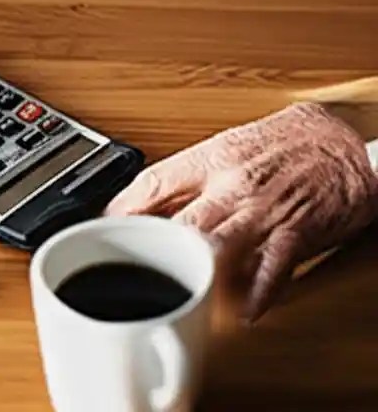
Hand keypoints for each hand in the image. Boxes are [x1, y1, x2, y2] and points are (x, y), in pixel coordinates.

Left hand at [106, 103, 377, 321]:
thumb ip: (191, 173)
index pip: (151, 183)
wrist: (349, 140)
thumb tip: (147, 199)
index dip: (120, 209)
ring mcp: (263, 210)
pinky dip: (255, 294)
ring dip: (193, 275)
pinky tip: (241, 310)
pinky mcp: (297, 231)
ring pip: (215, 247)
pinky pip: (271, 269)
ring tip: (177, 293)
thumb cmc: (290, 141)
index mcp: (211, 158)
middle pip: (175, 222)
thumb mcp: (230, 144)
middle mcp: (232, 184)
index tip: (101, 229)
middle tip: (131, 270)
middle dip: (149, 250)